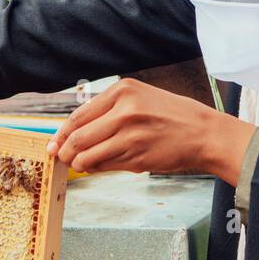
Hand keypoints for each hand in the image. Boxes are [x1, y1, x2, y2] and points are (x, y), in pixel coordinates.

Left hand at [46, 78, 255, 186]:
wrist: (205, 134)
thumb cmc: (174, 115)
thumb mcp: (142, 98)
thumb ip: (111, 109)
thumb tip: (78, 128)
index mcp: (124, 91)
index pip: (79, 115)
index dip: (61, 133)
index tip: (54, 142)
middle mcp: (124, 111)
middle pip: (79, 136)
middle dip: (64, 150)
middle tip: (59, 157)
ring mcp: (130, 136)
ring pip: (88, 155)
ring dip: (77, 163)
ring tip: (77, 163)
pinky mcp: (136, 157)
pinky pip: (105, 166)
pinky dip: (95, 168)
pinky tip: (96, 166)